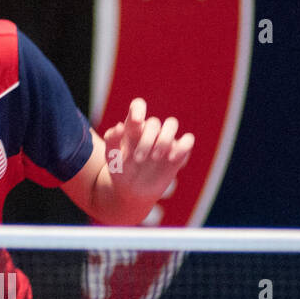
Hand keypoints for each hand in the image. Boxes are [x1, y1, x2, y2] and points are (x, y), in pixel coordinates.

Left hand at [102, 98, 194, 214]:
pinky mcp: (178, 152)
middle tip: (137, 159)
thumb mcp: (111, 158)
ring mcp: (165, 140)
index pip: (138, 106)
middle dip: (146, 140)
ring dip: (164, 139)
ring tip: (155, 157)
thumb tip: (119, 126)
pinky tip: (171, 158)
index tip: (136, 120)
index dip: (139, 108)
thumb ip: (111, 140)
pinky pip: (188, 140)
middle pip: (154, 121)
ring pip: (172, 123)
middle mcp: (150, 131)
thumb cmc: (120, 172)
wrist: (132, 192)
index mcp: (132, 128)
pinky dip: (183, 146)